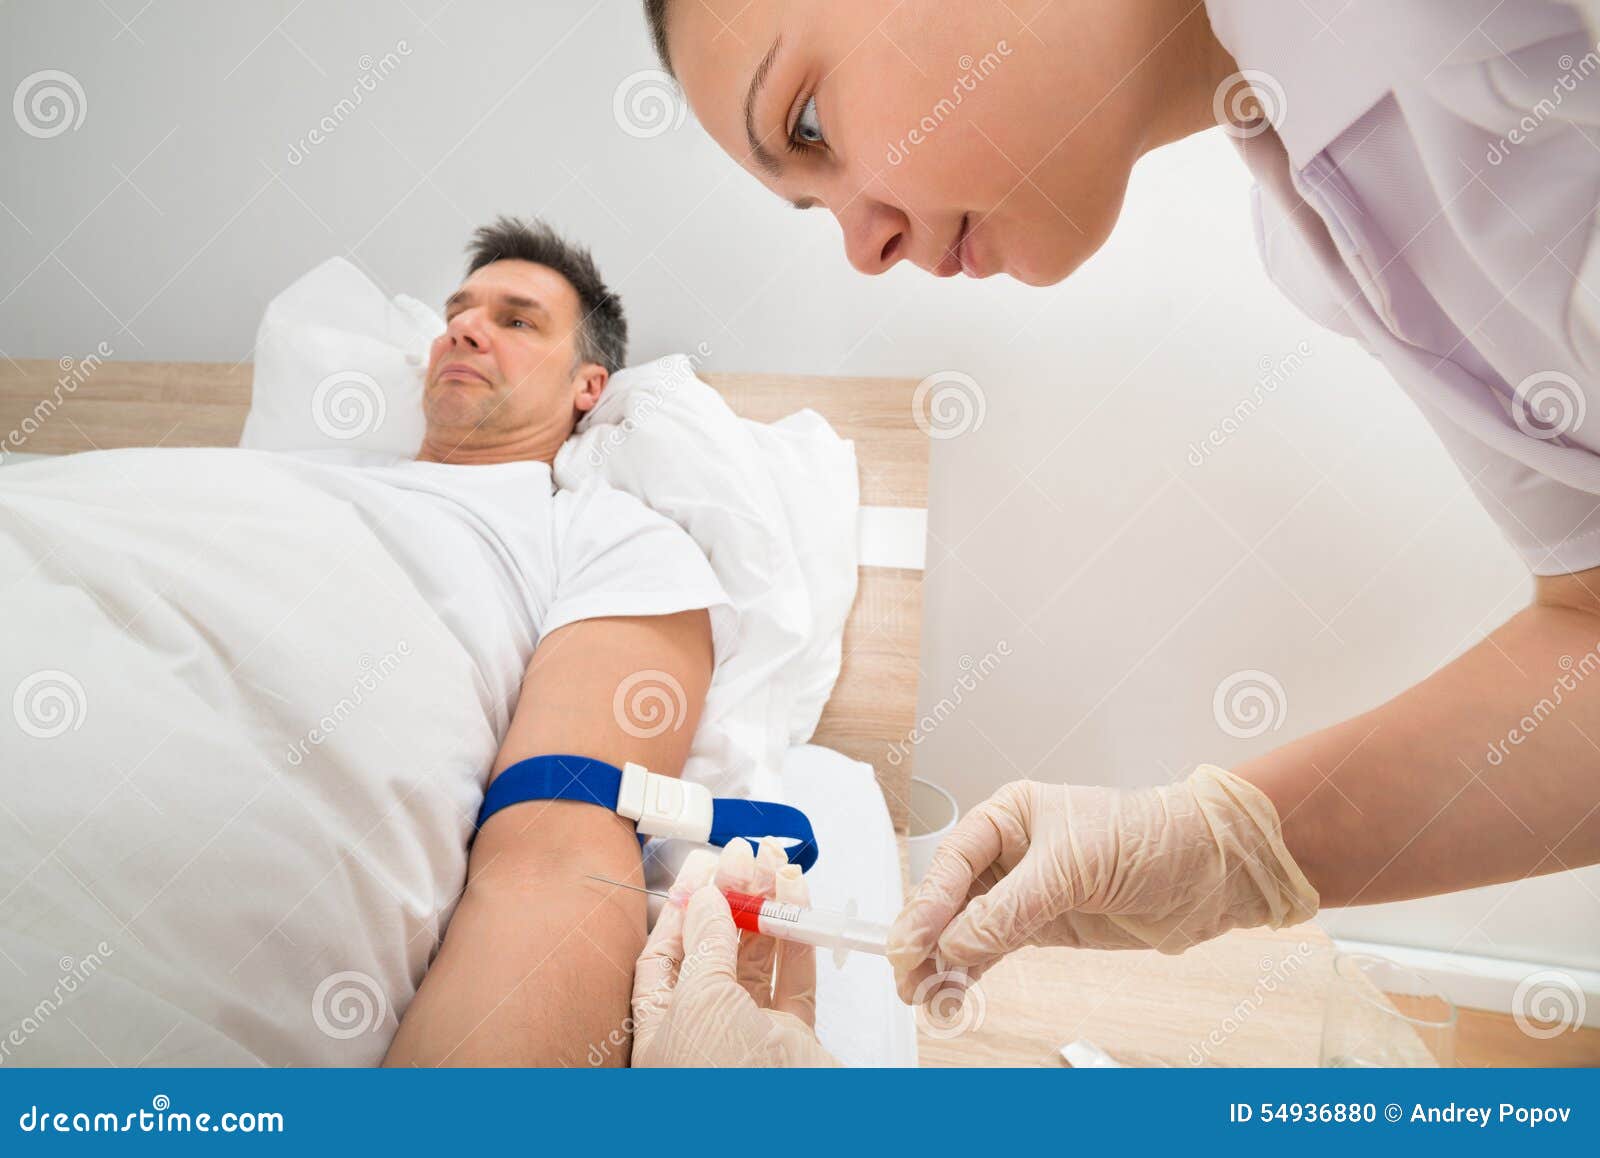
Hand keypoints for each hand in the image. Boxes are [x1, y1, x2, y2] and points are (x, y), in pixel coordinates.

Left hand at [631, 841, 836, 1066]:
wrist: (782, 1140)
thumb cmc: (719, 1081)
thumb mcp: (699, 1002)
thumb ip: (707, 946)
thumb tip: (709, 900)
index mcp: (661, 1027)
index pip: (665, 953)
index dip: (685, 907)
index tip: (705, 865)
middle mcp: (702, 1029)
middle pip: (714, 949)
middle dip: (732, 899)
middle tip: (748, 856)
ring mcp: (749, 1035)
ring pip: (757, 959)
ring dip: (767, 910)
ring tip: (776, 866)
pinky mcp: (792, 1040)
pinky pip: (793, 978)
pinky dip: (798, 937)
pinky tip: (798, 900)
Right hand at [887, 765, 1318, 1002]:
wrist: (1210, 872)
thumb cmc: (1150, 839)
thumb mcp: (1073, 868)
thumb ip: (1010, 908)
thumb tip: (955, 943)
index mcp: (1007, 816)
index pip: (953, 862)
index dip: (927, 905)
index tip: (909, 943)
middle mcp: (1010, 853)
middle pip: (950, 899)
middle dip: (926, 939)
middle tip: (905, 977)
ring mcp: (1025, 892)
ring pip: (967, 931)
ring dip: (944, 965)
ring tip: (925, 999)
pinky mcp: (1044, 926)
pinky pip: (994, 950)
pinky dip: (971, 974)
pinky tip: (951, 995)